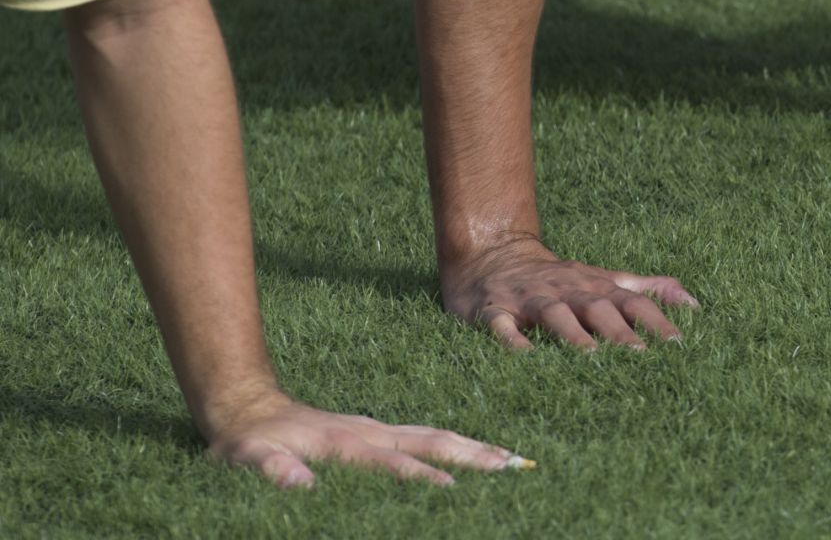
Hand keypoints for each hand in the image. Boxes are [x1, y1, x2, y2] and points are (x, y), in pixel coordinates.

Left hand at [208, 395, 526, 489]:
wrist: (248, 406)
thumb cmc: (247, 442)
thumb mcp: (247, 460)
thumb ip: (272, 470)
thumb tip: (300, 483)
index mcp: (347, 443)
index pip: (394, 463)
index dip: (422, 479)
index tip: (454, 492)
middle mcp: (371, 431)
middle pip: (432, 440)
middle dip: (472, 453)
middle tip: (513, 463)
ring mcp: (375, 429)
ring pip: (432, 436)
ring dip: (470, 447)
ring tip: (506, 458)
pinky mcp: (374, 432)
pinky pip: (421, 439)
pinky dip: (450, 446)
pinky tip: (464, 457)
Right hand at [442, 237, 696, 351]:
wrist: (495, 257)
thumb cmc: (562, 280)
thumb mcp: (605, 280)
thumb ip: (647, 290)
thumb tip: (695, 305)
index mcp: (596, 287)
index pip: (632, 301)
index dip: (655, 320)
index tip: (678, 344)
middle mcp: (569, 291)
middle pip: (597, 308)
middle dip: (620, 332)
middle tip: (642, 358)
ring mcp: (532, 300)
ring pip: (555, 314)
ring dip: (573, 334)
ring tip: (591, 358)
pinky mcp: (496, 312)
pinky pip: (504, 326)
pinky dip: (513, 341)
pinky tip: (523, 358)